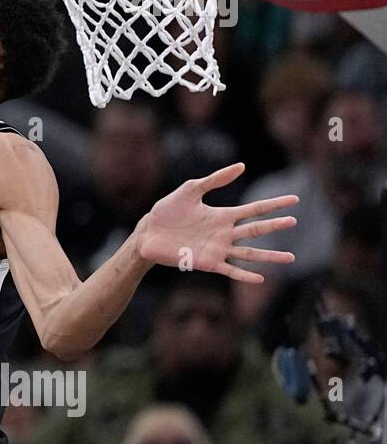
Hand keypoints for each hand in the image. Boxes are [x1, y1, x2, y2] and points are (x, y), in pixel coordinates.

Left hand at [134, 163, 296, 283]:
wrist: (148, 233)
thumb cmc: (168, 211)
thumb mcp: (191, 190)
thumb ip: (214, 179)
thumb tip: (241, 166)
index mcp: (222, 215)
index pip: (254, 209)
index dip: (273, 205)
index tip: (294, 200)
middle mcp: (224, 233)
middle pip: (255, 230)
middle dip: (275, 226)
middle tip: (294, 221)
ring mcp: (217, 249)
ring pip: (249, 254)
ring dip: (269, 256)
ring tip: (290, 258)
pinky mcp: (207, 262)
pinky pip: (230, 270)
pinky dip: (245, 275)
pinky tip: (260, 277)